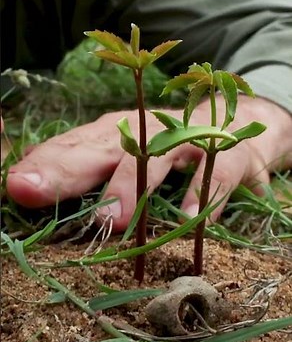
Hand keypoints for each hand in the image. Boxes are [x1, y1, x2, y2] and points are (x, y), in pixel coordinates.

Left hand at [6, 96, 291, 230]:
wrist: (238, 120)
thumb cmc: (169, 143)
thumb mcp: (123, 150)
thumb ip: (81, 165)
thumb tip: (22, 180)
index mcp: (118, 133)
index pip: (75, 145)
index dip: (46, 164)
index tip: (17, 184)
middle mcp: (146, 132)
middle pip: (103, 148)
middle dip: (67, 169)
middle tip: (32, 189)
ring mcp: (186, 140)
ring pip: (156, 159)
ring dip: (132, 186)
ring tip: (109, 221)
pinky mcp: (226, 153)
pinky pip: (215, 173)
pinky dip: (203, 193)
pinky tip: (188, 217)